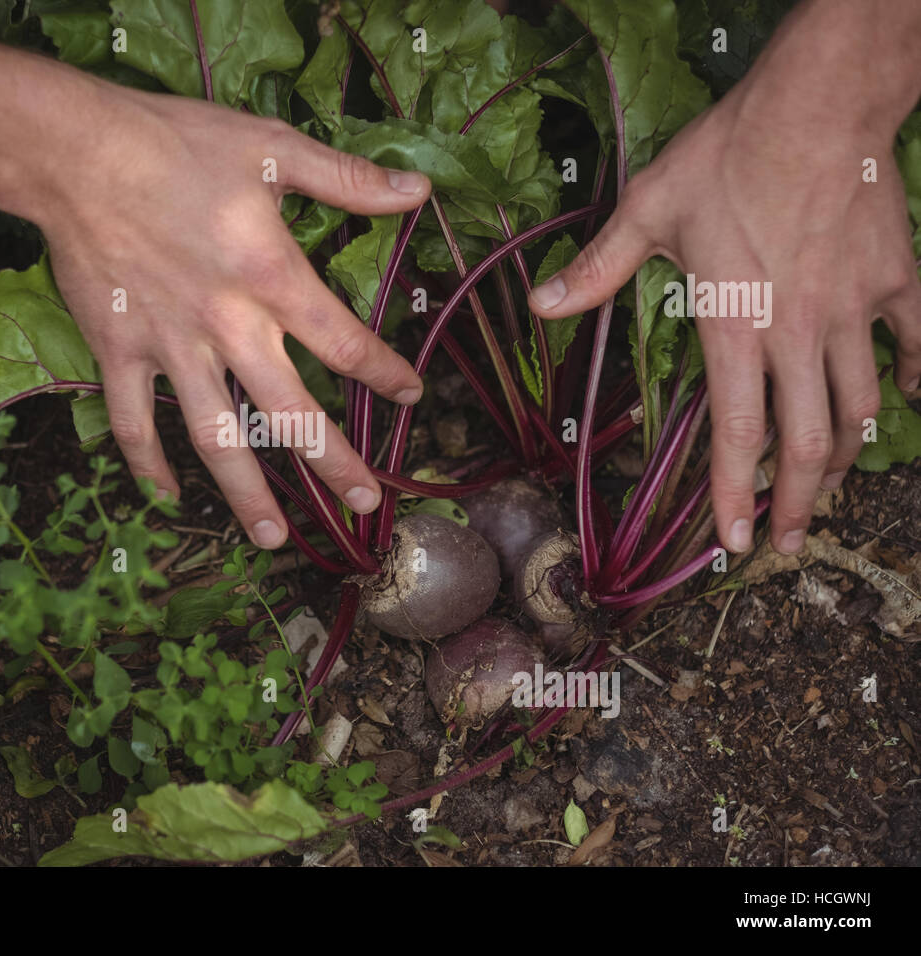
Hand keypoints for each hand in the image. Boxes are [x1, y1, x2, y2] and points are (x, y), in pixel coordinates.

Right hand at [31, 77, 429, 549]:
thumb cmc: (178, 144)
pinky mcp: (119, 353)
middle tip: (365, 505)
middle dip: (332, 464)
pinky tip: (167, 497)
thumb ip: (348, 180)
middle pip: (290, 414)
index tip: (410, 395)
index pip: (344, 343)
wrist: (78, 154)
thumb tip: (418, 191)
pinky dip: (147, 464)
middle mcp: (227, 326)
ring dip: (246, 492)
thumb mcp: (272, 149)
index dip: (385, 373)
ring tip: (273, 539)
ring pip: (214, 437)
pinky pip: (132, 423)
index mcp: (271, 277)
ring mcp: (170, 348)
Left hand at [528, 10, 920, 556]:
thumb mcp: (648, 211)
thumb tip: (541, 305)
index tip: (734, 542)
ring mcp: (854, 310)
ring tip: (827, 487)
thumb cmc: (729, 157)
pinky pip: (919, 342)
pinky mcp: (895, 280)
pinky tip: (912, 399)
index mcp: (736, 328)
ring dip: (846, 456)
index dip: (736, 495)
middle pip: (808, 442)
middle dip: (797, 502)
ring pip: (862, 407)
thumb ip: (598, 268)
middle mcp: (799, 334)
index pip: (739, 433)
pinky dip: (918, 376)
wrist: (819, 105)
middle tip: (787, 542)